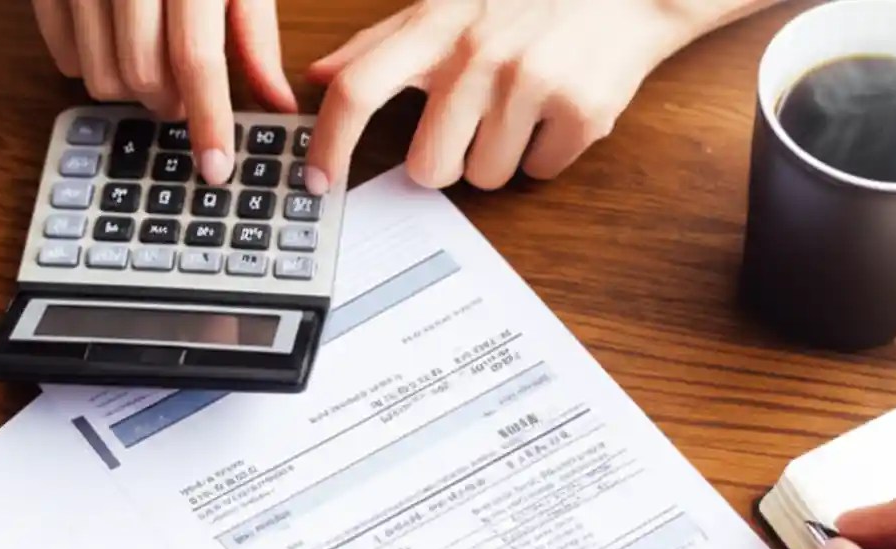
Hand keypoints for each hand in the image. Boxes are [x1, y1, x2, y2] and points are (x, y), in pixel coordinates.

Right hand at [31, 0, 297, 183]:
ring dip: (132, 91)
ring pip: (100, 75)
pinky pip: (63, 53)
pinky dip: (91, 68)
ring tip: (154, 71)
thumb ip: (255, 38)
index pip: (197, 60)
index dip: (209, 120)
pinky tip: (114, 49)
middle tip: (187, 100)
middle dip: (171, 105)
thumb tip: (277, 104)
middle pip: (144, 75)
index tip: (216, 167)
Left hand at [301, 0, 701, 194]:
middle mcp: (477, 54)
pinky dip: (547, 152)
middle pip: (428, 167)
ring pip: (485, 178)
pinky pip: (539, 172)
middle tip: (474, 127)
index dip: (329, 145)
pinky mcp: (579, 111)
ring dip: (502, 155)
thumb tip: (319, 76)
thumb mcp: (449, 1)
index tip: (317, 182)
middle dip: (448, 162)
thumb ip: (382, 41)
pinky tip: (558, 108)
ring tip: (524, 106)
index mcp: (437, 27)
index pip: (358, 91)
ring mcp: (529, 83)